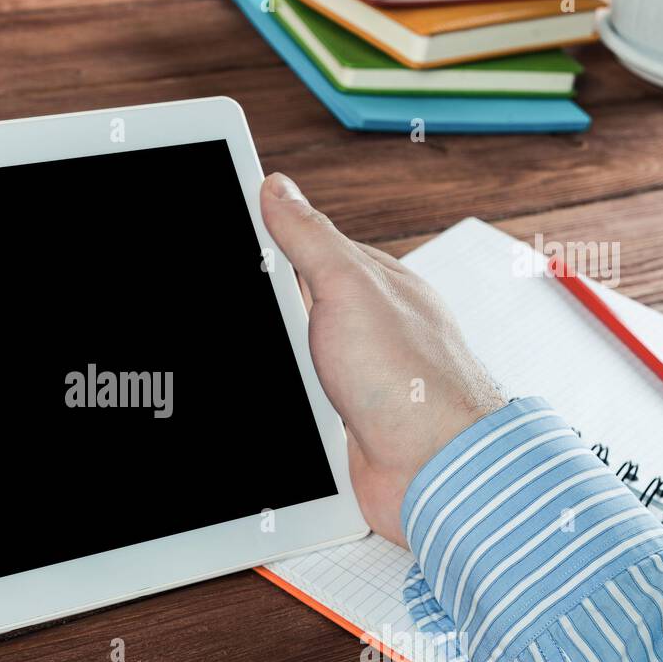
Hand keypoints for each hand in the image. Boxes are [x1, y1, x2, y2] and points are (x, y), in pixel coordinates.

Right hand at [261, 173, 505, 546]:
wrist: (432, 472)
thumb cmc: (410, 380)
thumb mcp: (348, 287)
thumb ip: (310, 238)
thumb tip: (277, 188)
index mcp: (373, 284)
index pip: (307, 248)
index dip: (266, 244)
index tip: (230, 244)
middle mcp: (367, 328)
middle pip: (293, 305)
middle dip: (265, 313)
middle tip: (237, 316)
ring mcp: (356, 376)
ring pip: (292, 358)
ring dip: (276, 366)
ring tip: (267, 367)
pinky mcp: (344, 422)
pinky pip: (299, 403)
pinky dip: (285, 406)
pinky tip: (275, 406)